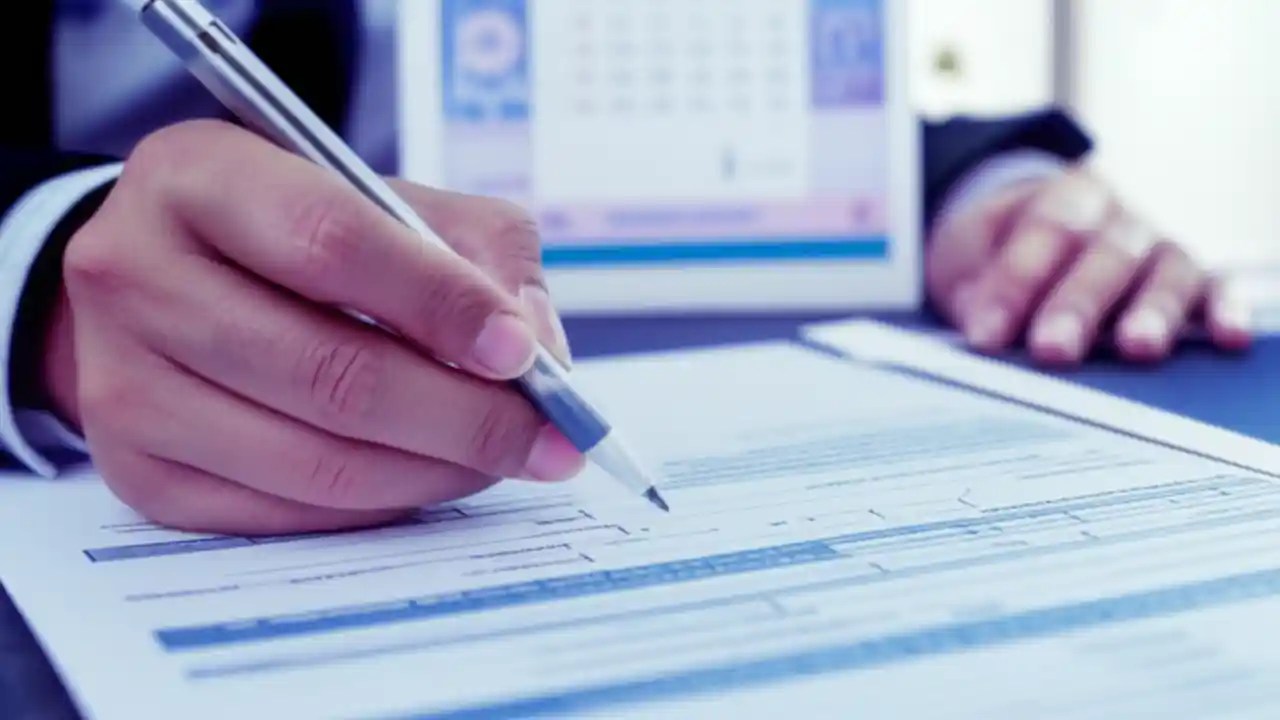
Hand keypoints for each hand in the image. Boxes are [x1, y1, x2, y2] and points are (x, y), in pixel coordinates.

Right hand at [39, 120, 581, 534]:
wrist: (163, 282)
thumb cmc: (295, 234)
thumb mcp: (384, 198)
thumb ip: (474, 252)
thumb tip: (535, 349)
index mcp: (199, 176)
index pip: (330, 242)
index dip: (440, 303)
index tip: (522, 352)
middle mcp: (134, 275)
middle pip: (328, 372)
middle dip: (464, 417)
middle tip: (548, 438)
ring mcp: (122, 385)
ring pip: (314, 460)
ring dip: (435, 470)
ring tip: (501, 458)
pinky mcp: (138, 471)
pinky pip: (286, 512)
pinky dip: (380, 503)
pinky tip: (426, 475)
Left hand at [926, 165, 1251, 364]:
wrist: (1041, 234)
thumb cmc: (1001, 250)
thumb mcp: (970, 253)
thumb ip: (973, 285)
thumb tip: (979, 323)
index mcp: (1064, 196)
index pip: (1044, 233)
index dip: (1015, 283)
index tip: (985, 335)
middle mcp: (1121, 219)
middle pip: (1104, 256)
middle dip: (1077, 306)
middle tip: (1052, 350)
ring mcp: (1162, 251)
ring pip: (1166, 274)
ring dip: (1152, 312)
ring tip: (1137, 348)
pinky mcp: (1193, 285)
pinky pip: (1217, 292)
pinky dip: (1226, 310)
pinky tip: (1226, 337)